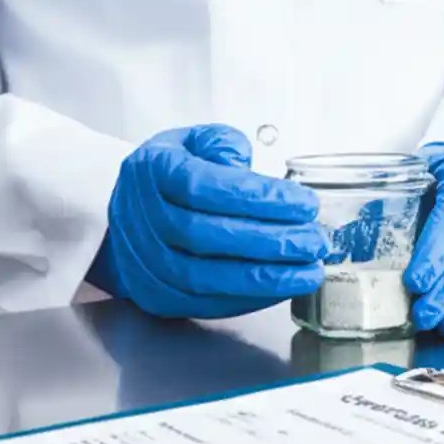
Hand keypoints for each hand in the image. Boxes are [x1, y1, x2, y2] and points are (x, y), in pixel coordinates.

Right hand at [88, 124, 326, 317]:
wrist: (130, 216)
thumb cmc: (169, 176)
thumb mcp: (192, 141)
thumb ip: (223, 144)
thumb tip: (247, 168)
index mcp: (152, 172)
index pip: (205, 188)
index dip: (259, 198)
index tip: (303, 203)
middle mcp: (142, 220)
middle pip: (208, 235)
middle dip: (271, 241)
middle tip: (314, 240)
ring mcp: (147, 263)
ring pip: (209, 277)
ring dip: (267, 278)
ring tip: (309, 271)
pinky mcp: (159, 296)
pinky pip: (208, 302)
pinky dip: (251, 298)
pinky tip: (284, 286)